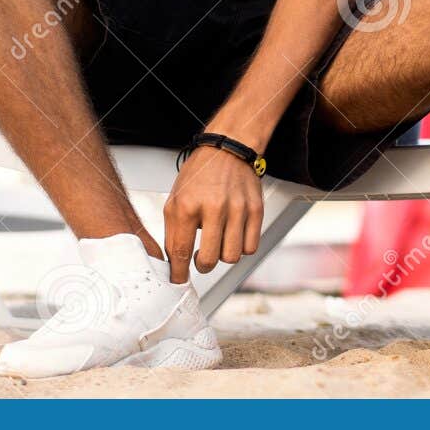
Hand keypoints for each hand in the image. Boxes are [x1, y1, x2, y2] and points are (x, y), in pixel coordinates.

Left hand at [163, 146, 264, 284]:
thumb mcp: (175, 199)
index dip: (178, 273)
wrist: (228, 148)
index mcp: (187, 205)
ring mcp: (238, 209)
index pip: (180, 251)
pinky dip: (241, 248)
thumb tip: (174, 262)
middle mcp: (214, 208)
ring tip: (218, 244)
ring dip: (222, 255)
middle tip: (200, 259)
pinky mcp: (256, 210)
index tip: (178, 280)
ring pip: (231, 256)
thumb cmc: (200, 174)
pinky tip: (233, 237)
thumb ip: (173, 232)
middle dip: (201, 265)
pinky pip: (251, 246)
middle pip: (209, 259)